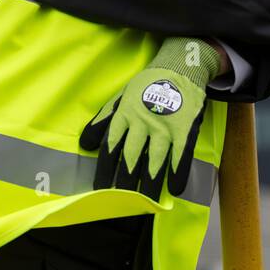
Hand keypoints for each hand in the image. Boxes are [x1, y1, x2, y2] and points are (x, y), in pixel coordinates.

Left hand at [80, 37, 219, 199]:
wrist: (179, 67)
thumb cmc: (146, 85)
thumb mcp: (121, 97)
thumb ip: (104, 120)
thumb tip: (84, 144)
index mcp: (124, 114)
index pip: (111, 146)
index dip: (104, 168)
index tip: (99, 188)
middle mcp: (142, 122)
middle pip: (131, 156)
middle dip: (124, 181)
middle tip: (120, 201)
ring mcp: (165, 126)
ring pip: (155, 159)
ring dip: (150, 182)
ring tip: (145, 202)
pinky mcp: (185, 128)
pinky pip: (181, 153)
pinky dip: (178, 171)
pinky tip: (175, 188)